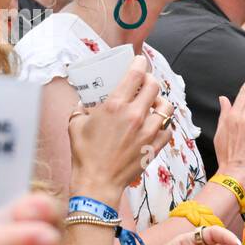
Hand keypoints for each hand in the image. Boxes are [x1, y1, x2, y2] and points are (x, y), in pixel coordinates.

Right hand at [68, 56, 172, 200]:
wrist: (97, 182)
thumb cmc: (84, 155)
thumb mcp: (75, 125)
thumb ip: (80, 109)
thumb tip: (82, 103)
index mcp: (115, 105)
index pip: (135, 74)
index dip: (140, 63)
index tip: (140, 62)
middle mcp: (134, 115)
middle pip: (154, 86)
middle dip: (150, 81)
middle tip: (144, 84)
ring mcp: (147, 131)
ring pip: (166, 107)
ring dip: (160, 103)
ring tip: (153, 105)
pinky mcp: (154, 147)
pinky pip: (169, 129)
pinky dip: (164, 125)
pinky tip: (156, 126)